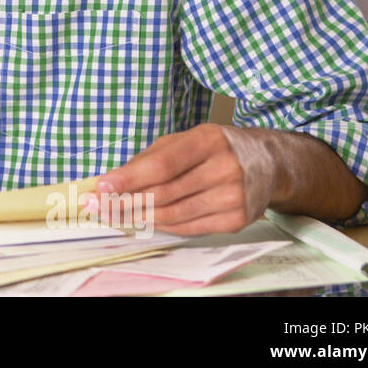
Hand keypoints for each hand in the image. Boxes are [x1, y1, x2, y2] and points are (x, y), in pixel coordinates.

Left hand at [91, 123, 279, 235]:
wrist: (268, 163)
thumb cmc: (217, 148)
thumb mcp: (185, 139)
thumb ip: (150, 157)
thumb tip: (114, 180)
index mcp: (209, 140)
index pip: (162, 164)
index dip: (129, 178)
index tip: (102, 187)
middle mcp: (225, 168)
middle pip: (164, 193)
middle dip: (125, 202)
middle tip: (99, 206)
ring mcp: (234, 196)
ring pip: (174, 215)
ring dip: (139, 217)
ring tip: (115, 214)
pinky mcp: (237, 220)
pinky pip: (189, 227)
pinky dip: (163, 225)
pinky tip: (146, 220)